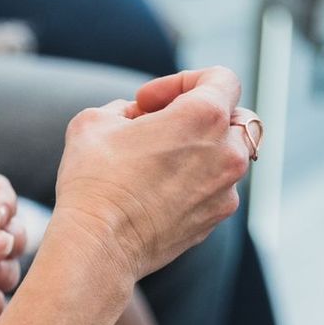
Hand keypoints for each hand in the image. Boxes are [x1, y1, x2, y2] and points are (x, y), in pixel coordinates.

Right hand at [51, 66, 256, 282]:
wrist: (99, 246)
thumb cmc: (94, 179)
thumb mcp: (97, 120)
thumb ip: (129, 107)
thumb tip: (140, 118)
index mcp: (205, 116)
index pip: (222, 78)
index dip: (183, 80)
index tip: (151, 101)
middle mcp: (227, 152)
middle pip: (229, 116)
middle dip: (194, 114)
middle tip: (153, 126)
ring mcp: (226, 189)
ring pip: (224, 154)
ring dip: (196, 148)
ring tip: (153, 159)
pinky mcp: (216, 218)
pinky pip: (214, 186)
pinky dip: (194, 180)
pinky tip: (156, 189)